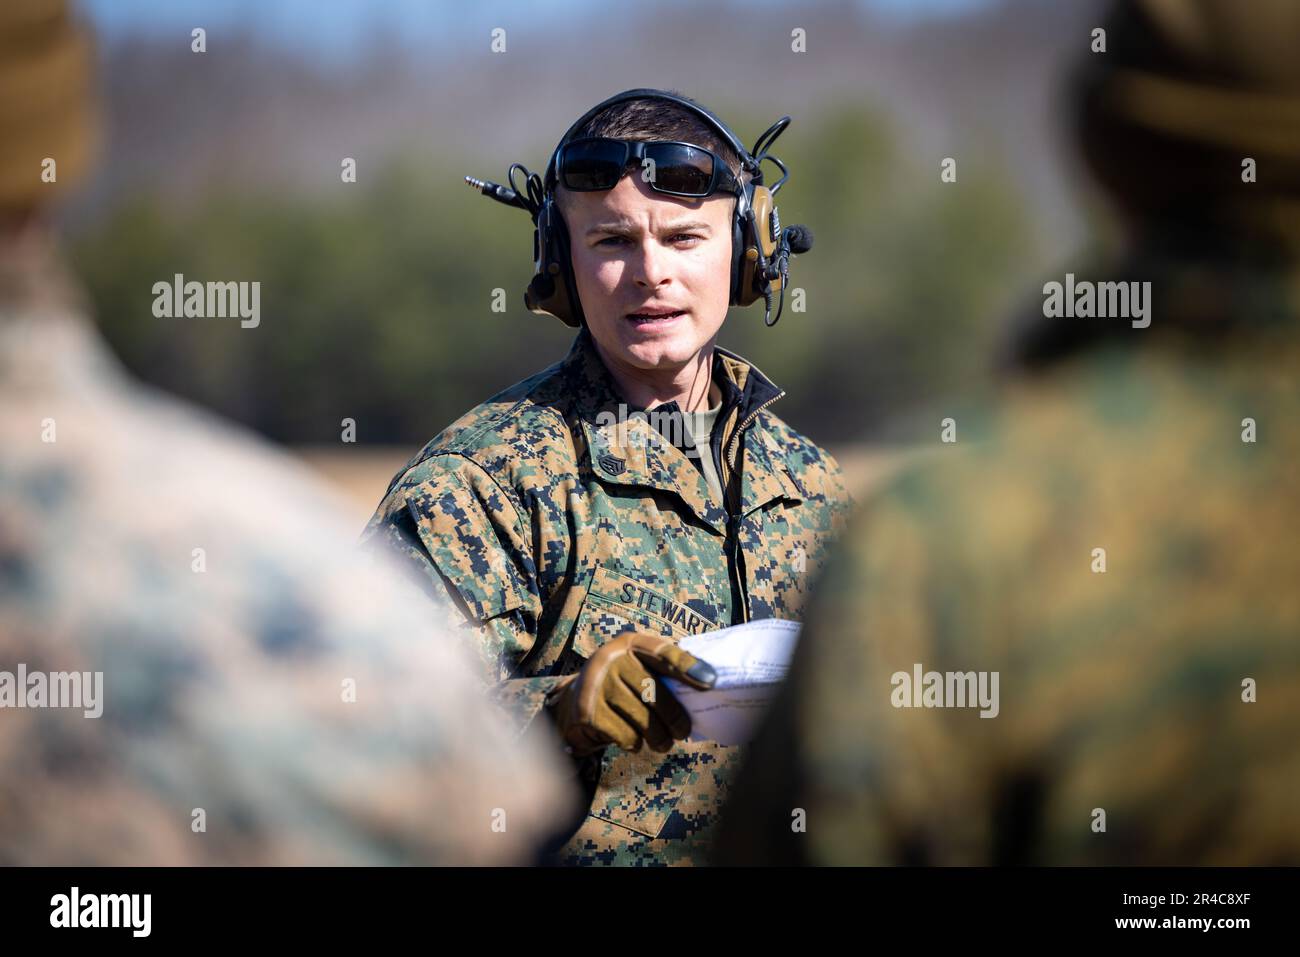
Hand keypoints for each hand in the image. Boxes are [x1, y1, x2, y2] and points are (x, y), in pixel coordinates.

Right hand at [546, 632, 715, 755]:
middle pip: (653, 692)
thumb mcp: (637, 669)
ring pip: (641, 718)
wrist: (571, 702)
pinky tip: (634, 740)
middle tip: (683, 733)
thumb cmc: (620, 686)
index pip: (662, 653)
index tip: (710, 682)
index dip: (687, 667)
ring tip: (663, 743)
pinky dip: (634, 743)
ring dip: (658, 737)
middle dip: (674, 717)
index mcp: (630, 644)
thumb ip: (663, 674)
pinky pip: (624, 734)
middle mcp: (610, 659)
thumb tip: (705, 688)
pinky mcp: (587, 712)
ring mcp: (596, 684)